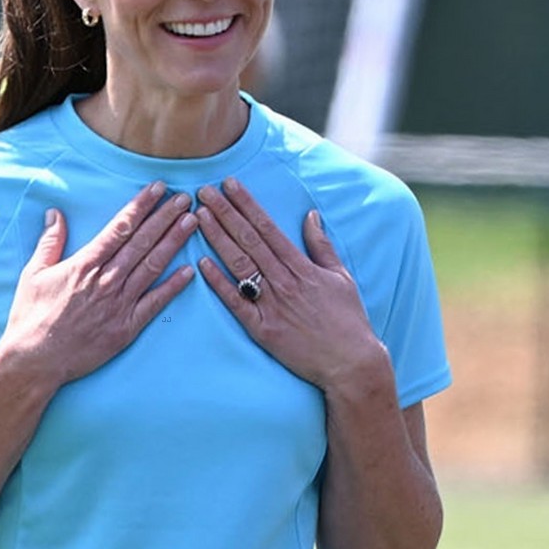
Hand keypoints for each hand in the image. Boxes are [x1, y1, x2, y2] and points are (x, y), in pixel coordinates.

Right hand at [4, 181, 196, 384]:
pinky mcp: (127, 327)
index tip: (158, 188)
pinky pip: (155, 303)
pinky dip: (173, 287)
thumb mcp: (33, 274)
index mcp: (85, 264)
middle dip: (165, 217)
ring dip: (174, 242)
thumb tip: (55, 214)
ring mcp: (119, 304)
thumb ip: (49, 242)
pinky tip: (189, 271)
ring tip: (192, 222)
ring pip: (152, 266)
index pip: (120, 227)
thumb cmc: (31, 317)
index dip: (142, 205)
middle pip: (142, 241)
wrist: (36, 359)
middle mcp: (106, 280)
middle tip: (185, 198)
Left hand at [196, 177, 386, 390]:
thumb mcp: (340, 277)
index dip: (247, 204)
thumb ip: (322, 245)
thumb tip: (311, 216)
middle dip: (224, 213)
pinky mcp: (262, 329)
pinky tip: (201, 263)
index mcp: (302, 267)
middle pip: (248, 240)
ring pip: (239, 265)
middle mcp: (284, 281)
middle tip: (203, 191)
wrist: (350, 362)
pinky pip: (236, 302)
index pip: (268, 228)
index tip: (230, 185)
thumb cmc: (348, 320)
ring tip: (198, 217)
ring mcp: (271, 305)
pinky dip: (219, 283)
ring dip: (217, 238)